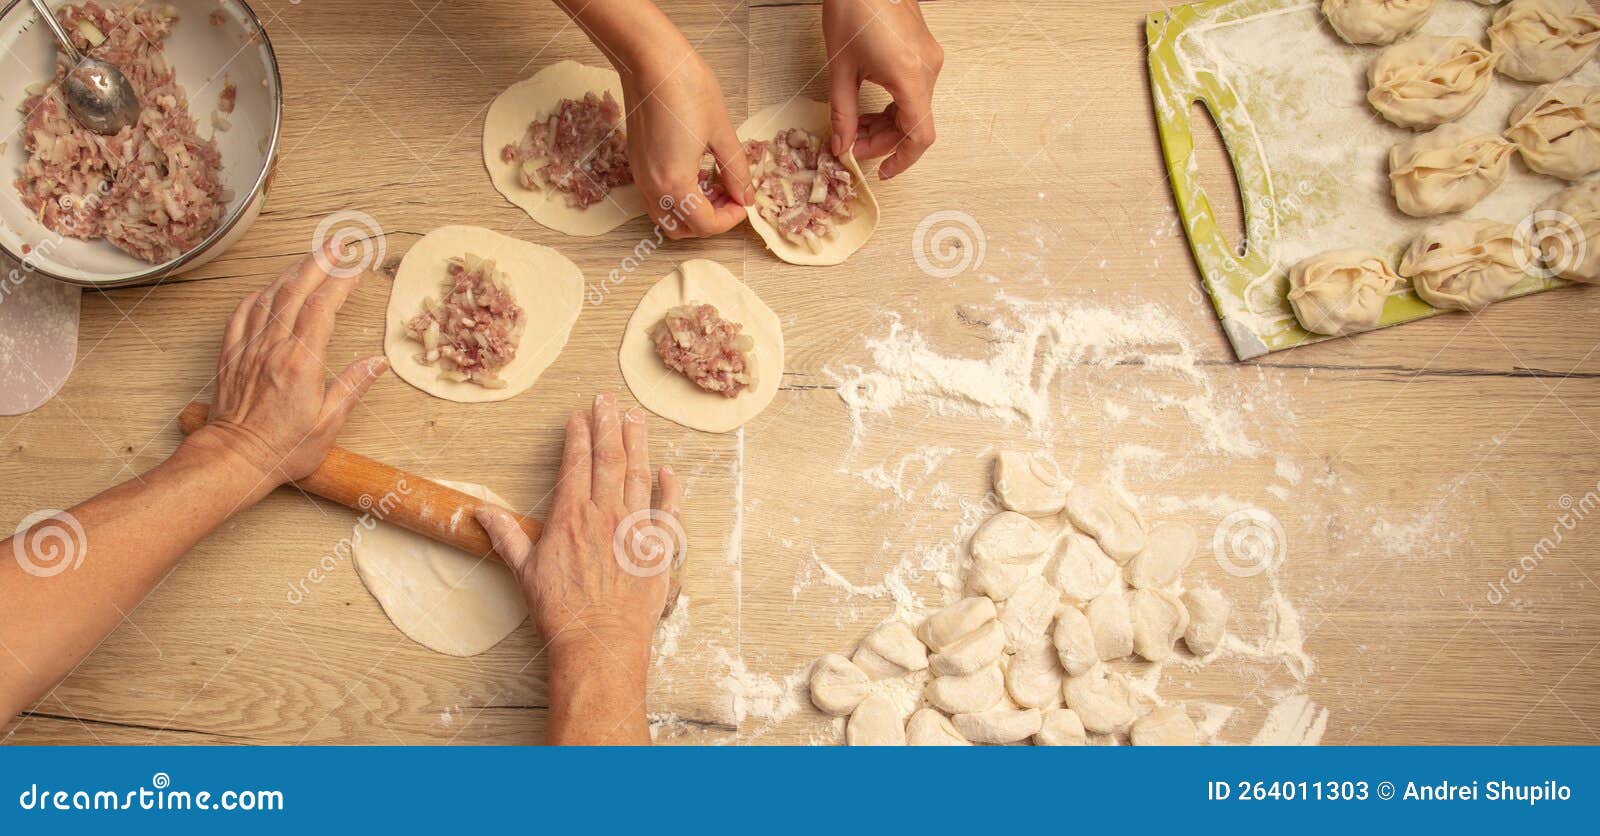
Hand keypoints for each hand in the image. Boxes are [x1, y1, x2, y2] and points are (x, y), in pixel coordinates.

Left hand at [198, 240, 386, 485]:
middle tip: (337, 244)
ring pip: (269, 297)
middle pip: (295, 291)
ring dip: (291, 272)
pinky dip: (258, 294)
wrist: (234, 460)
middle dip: (318, 263)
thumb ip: (352, 386)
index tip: (355, 266)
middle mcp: (272, 348)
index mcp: (300, 362)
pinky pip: (242, 314)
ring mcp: (248, 348)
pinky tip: (268, 288)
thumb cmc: (282, 448)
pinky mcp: (231, 355)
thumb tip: (377, 362)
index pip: (322, 308)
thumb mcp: (328, 423)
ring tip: (311, 258)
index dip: (340, 282)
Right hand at [476, 393, 682, 660]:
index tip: (580, 414)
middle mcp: (606, 515)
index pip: (575, 463)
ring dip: (638, 443)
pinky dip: (670, 488)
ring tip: (636, 418)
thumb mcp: (525, 572)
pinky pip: (668, 511)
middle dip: (608, 424)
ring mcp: (636, 529)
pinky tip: (669, 470)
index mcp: (572, 517)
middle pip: (609, 459)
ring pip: (639, 475)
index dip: (578, 435)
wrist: (600, 642)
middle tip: (609, 398)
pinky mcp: (659, 549)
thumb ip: (507, 536)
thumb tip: (481, 513)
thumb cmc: (561, 611)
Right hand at [619, 40, 752, 237]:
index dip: (731, 218)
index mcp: (674, 182)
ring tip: (713, 184)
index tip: (744, 199)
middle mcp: (652, 186)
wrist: (649, 59)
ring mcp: (640, 176)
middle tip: (730, 196)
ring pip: (666, 217)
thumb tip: (745, 194)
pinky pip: (656, 197)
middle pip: (681, 229)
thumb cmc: (685, 87)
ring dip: (692, 211)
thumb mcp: (721, 132)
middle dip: (710, 220)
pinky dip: (678, 197)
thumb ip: (736, 171)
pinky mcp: (637, 163)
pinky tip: (695, 171)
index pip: (705, 224)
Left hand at [825, 0, 943, 178]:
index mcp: (910, 76)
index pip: (919, 135)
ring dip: (887, 124)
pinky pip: (914, 90)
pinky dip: (893, 105)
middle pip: (914, 124)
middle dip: (883, 141)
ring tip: (856, 127)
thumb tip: (843, 145)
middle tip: (852, 145)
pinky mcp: (924, 51)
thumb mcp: (840, 69)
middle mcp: (928, 68)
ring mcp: (929, 58)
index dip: (902, 160)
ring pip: (914, 108)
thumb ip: (843, 113)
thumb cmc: (853, 8)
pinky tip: (869, 107)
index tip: (882, 171)